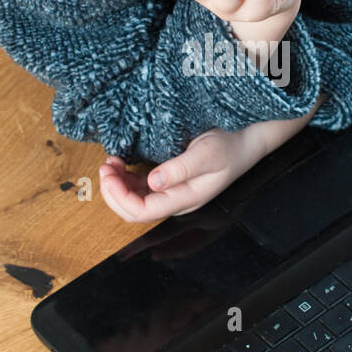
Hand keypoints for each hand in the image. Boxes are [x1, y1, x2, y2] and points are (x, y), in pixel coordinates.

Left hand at [98, 125, 265, 222]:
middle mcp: (176, 201)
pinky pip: (141, 188)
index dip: (119, 197)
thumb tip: (153, 182)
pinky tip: (122, 163)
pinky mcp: (170, 180)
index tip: (109, 173)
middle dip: (113, 192)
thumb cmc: (230, 145)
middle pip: (133, 211)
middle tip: (105, 166)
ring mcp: (172, 192)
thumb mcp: (207, 153)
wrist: (246, 139)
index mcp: (184, 199)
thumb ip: (180, 168)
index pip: (142, 212)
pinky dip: (126, 179)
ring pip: (134, 200)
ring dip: (117, 186)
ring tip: (111, 162)